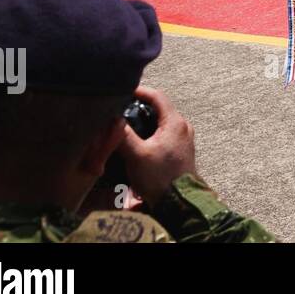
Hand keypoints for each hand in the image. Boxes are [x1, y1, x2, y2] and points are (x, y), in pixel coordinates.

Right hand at [116, 86, 197, 206]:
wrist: (179, 203)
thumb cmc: (161, 178)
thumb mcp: (137, 155)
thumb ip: (123, 135)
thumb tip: (112, 118)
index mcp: (175, 123)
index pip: (157, 96)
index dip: (140, 91)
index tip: (123, 91)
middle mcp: (182, 127)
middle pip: (159, 108)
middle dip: (139, 107)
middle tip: (120, 109)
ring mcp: (182, 139)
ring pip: (160, 122)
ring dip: (143, 122)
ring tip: (124, 126)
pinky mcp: (179, 150)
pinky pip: (163, 134)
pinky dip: (149, 133)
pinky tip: (136, 142)